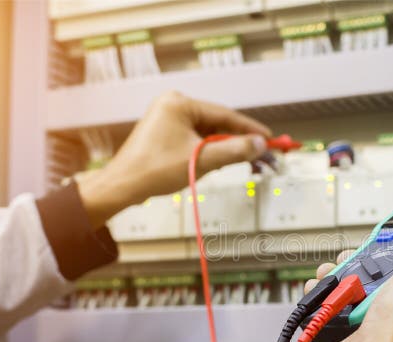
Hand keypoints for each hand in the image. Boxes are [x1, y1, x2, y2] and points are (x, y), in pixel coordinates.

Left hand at [77, 91, 271, 227]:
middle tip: (262, 152)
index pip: (225, 115)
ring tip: (246, 160)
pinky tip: (221, 161)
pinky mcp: (165, 132)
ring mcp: (167, 117)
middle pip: (217, 123)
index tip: (270, 138)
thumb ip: (234, 150)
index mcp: (179, 103)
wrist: (122, 186)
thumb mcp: (201, 160)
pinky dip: (210, 150)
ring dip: (225, 147)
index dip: (250, 129)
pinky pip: (196, 138)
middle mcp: (173, 104)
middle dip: (239, 140)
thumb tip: (260, 144)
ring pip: (208, 132)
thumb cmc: (155, 170)